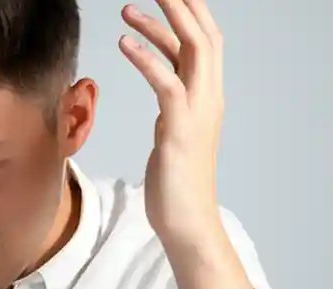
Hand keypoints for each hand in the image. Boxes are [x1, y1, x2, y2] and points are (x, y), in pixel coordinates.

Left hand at [119, 0, 224, 245]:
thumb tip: (167, 86)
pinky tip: (124, 44)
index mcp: (208, 98)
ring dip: (160, 25)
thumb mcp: (175, 132)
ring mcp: (198, 113)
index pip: (206, 43)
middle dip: (181, 6)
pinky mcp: (179, 130)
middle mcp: (209, 99)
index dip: (190, 13)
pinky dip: (146, 60)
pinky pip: (166, 84)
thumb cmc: (177, 184)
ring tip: (127, 8)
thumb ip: (174, 106)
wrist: (187, 222)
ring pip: (190, 52)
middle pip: (203, 37)